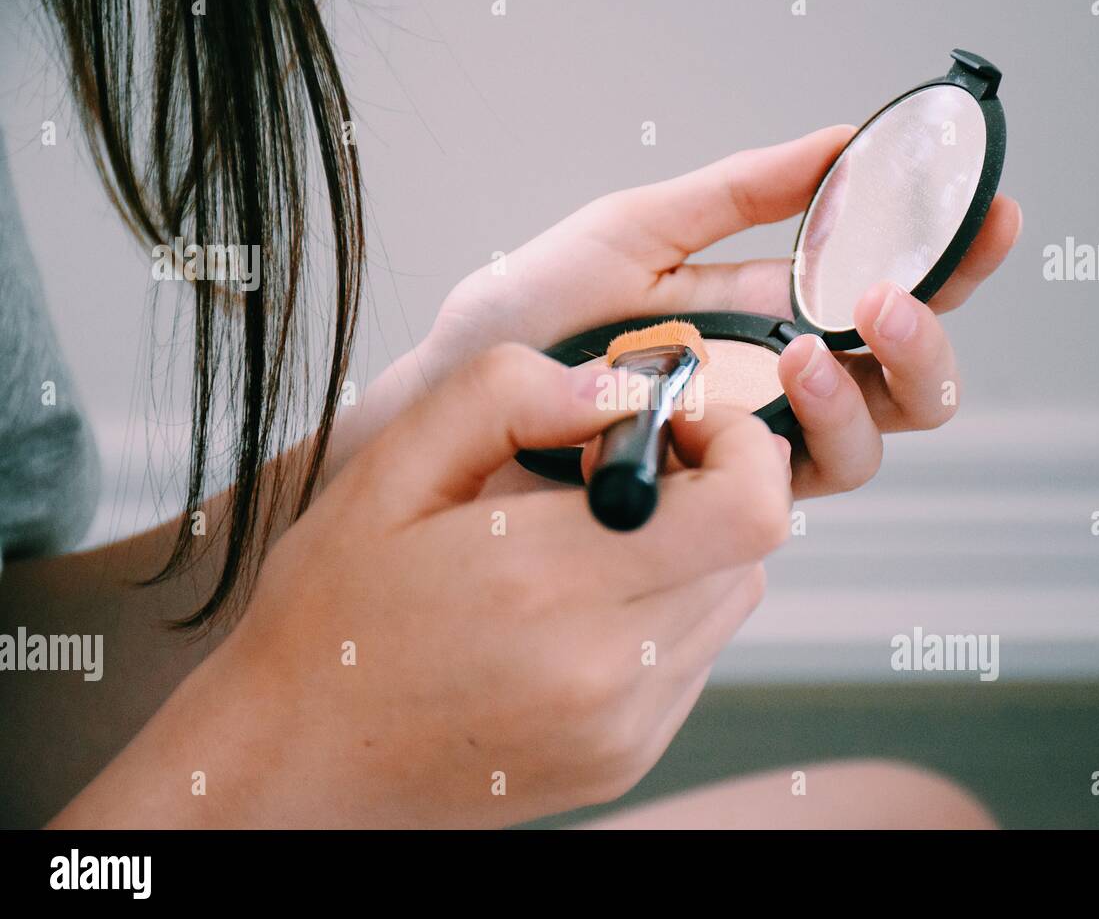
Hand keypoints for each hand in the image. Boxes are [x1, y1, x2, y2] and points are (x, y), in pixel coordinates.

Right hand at [77, 345, 789, 827]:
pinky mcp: (625, 756)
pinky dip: (664, 613)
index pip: (748, 505)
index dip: (736, 442)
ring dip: (689, 549)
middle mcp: (606, 667)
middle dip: (709, 486)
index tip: (674, 421)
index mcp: (548, 582)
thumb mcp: (390, 472)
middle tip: (615, 475)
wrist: (295, 763)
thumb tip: (613, 386)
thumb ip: (505, 396)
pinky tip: (580, 606)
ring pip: (731, 600)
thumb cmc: (331, 620)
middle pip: (752, 548)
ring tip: (590, 542)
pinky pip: (694, 657)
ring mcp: (623, 725)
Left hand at [418, 126, 1020, 497]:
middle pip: (902, 374)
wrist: (456, 395)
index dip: (945, 254)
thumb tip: (839, 141)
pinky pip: (806, 478)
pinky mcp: (723, 495)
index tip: (982, 211)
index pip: (881, 286)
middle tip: (901, 295)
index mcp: (765, 308)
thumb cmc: (532, 316)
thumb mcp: (634, 229)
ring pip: (874, 436)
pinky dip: (817, 429)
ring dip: (872, 384)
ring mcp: (753, 442)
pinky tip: (783, 382)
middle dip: (929, 333)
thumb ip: (737, 193)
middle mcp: (775, 380)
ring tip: (813, 342)